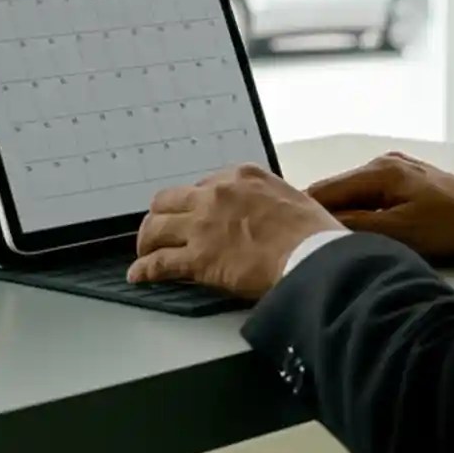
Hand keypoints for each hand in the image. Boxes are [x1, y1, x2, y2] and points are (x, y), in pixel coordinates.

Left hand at [129, 164, 344, 298]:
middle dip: (162, 217)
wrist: (314, 258)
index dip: (195, 204)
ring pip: (156, 228)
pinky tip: (138, 275)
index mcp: (242, 177)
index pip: (204, 186)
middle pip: (169, 201)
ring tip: (144, 252)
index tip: (194, 215)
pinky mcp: (198, 258)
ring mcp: (204, 225)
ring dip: (147, 241)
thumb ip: (269, 204)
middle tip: (160, 231)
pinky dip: (144, 270)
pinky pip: (159, 263)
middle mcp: (217, 195)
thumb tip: (268, 218)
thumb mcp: (293, 201)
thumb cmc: (315, 236)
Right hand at [306, 152, 453, 257]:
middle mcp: (383, 163)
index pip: (324, 190)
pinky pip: (372, 195)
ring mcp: (397, 170)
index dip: (302, 211)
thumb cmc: (451, 226)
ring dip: (342, 214)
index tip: (285, 230)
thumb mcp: (398, 232)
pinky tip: (360, 230)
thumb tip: (318, 225)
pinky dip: (362, 211)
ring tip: (329, 239)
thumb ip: (355, 226)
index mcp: (377, 172)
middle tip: (302, 240)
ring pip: (354, 194)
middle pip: (337, 190)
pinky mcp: (408, 181)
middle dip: (320, 213)